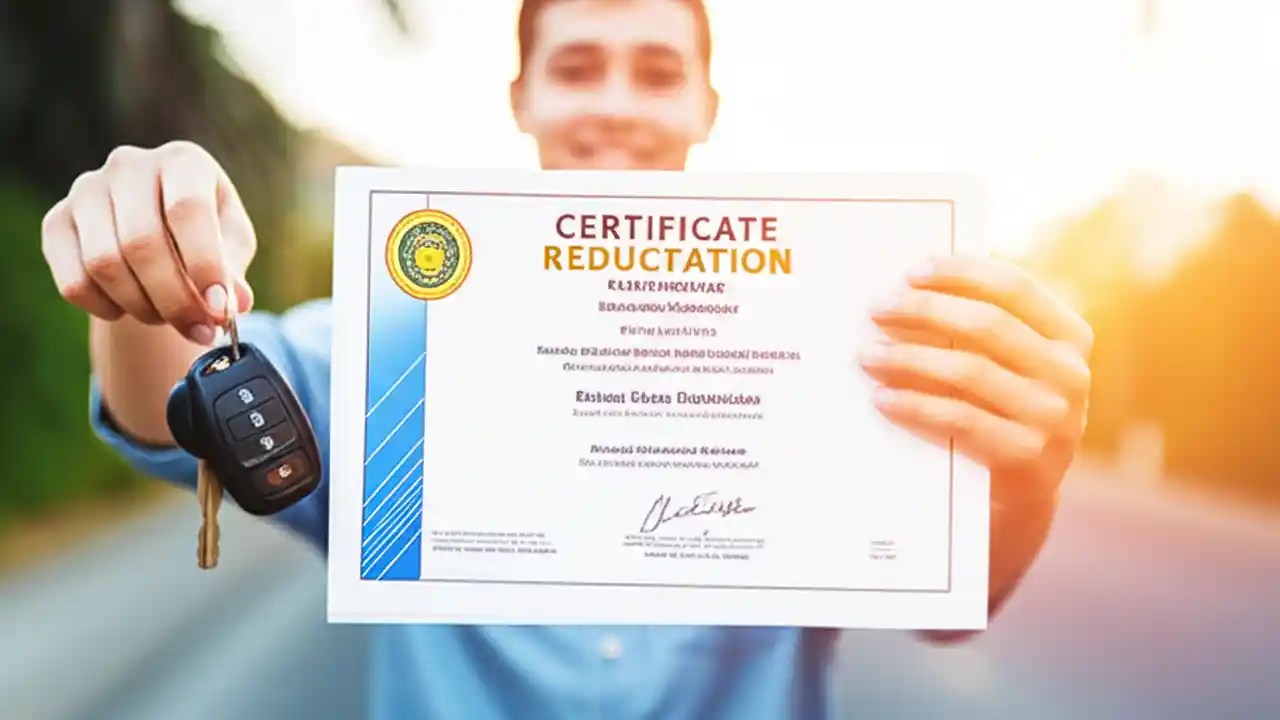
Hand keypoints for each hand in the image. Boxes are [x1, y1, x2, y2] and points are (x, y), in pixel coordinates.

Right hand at [40, 141, 256, 343]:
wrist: (158, 226)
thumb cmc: (206, 232)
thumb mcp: (232, 245)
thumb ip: (234, 271)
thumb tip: (234, 303)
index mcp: (183, 162)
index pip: (187, 209)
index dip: (204, 264)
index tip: (219, 309)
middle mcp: (129, 166)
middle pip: (141, 242)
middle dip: (174, 300)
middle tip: (200, 331)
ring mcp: (86, 190)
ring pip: (104, 265)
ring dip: (142, 307)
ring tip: (168, 317)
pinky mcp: (56, 222)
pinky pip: (74, 282)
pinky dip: (106, 309)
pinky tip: (129, 309)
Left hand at [858, 255, 1091, 504]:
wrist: (1026, 488)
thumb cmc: (1007, 408)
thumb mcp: (1017, 363)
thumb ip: (989, 325)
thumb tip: (917, 283)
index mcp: (1071, 336)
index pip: (1013, 287)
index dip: (960, 272)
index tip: (912, 272)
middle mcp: (1069, 373)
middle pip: (986, 324)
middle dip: (923, 310)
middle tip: (877, 309)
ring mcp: (1052, 417)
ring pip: (967, 371)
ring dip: (907, 358)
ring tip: (867, 354)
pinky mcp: (1025, 456)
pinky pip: (958, 419)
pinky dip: (913, 405)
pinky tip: (882, 397)